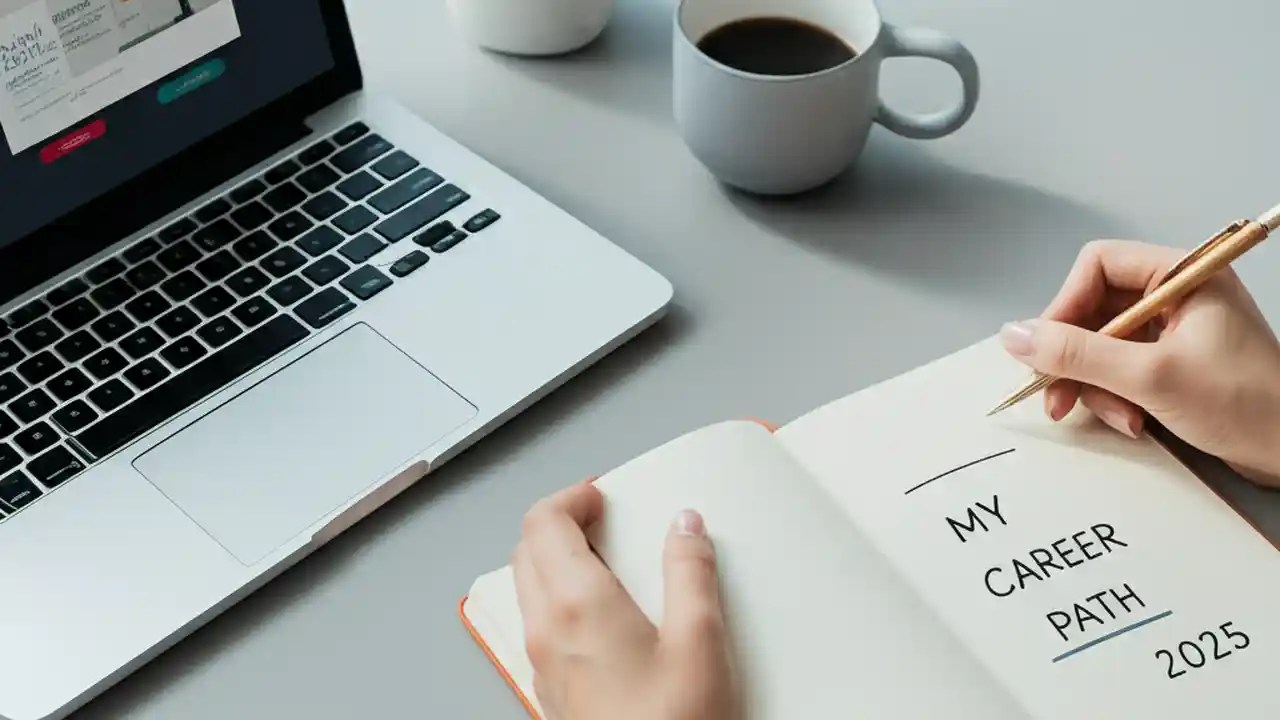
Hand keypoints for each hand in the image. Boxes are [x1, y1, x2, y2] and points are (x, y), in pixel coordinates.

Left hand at [513, 481, 739, 719]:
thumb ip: (691, 574)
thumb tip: (685, 527)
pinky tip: (602, 612)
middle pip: (527, 549)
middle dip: (558, 522)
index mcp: (577, 604)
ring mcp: (542, 663)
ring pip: (527, 587)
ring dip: (554, 559)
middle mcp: (546, 629)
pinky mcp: (551, 689)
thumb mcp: (701, 643)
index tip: (601, 495)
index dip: (571, 497)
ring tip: (604, 559)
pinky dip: (558, 597)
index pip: (544, 522)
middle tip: (602, 517)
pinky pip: (538, 624)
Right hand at [1000, 239, 1279, 486]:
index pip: (1097, 266)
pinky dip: (1117, 398)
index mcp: (1183, 275)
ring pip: (1102, 346)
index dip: (1065, 306)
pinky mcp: (1175, 365)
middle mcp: (1177, 295)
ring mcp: (1176, 331)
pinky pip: (1121, 371)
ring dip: (1097, 386)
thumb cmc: (1247, 405)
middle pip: (1094, 310)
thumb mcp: (1149, 377)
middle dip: (1076, 359)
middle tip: (1058, 396)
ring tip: (1116, 416)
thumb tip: (1014, 336)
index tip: (1047, 349)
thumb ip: (1077, 355)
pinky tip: (1134, 421)